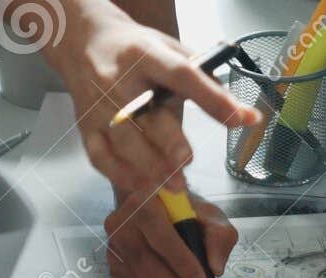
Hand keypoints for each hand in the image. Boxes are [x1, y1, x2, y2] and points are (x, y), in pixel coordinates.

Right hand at [45, 0, 259, 190]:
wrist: (84, 43)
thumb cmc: (136, 51)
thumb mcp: (170, 50)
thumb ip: (203, 79)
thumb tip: (241, 114)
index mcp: (146, 54)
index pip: (182, 75)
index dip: (212, 98)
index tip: (240, 118)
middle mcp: (119, 79)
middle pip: (145, 113)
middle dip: (167, 141)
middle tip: (186, 162)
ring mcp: (99, 106)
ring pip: (123, 141)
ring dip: (149, 167)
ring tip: (175, 185)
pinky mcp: (86, 127)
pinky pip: (100, 157)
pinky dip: (121, 175)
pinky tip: (143, 186)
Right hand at [104, 188, 234, 277]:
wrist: (156, 210)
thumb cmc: (184, 211)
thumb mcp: (210, 215)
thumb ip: (220, 236)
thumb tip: (215, 268)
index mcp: (144, 201)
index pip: (157, 231)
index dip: (179, 259)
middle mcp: (121, 223)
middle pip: (145, 263)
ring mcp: (114, 247)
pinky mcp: (114, 267)